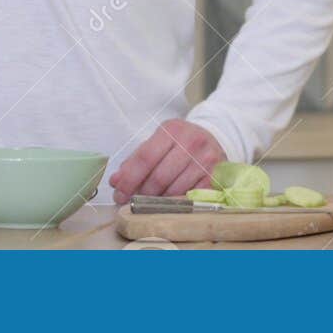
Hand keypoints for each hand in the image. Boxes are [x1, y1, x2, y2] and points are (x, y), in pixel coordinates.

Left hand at [109, 119, 225, 204]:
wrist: (214, 139)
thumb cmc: (180, 143)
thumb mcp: (158, 142)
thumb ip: (136, 160)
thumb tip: (115, 181)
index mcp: (172, 129)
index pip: (145, 157)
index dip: (129, 179)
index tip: (118, 193)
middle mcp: (191, 142)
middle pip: (159, 177)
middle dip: (141, 193)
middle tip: (131, 201)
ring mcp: (206, 160)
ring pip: (175, 190)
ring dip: (159, 201)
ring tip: (150, 201)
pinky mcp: (217, 176)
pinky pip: (192, 197)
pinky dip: (177, 203)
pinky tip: (170, 202)